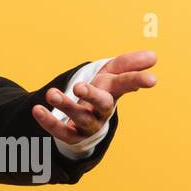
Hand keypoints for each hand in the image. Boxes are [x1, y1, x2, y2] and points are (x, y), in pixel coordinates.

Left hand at [32, 50, 156, 144]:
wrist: (87, 122)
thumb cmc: (101, 91)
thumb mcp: (111, 74)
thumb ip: (128, 63)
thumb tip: (153, 55)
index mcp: (112, 91)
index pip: (126, 84)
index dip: (138, 80)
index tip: (152, 79)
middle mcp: (102, 110)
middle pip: (102, 104)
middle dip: (92, 95)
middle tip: (79, 86)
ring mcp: (88, 124)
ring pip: (79, 117)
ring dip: (65, 105)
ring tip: (51, 94)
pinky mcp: (72, 135)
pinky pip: (61, 131)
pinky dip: (49, 121)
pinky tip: (37, 110)